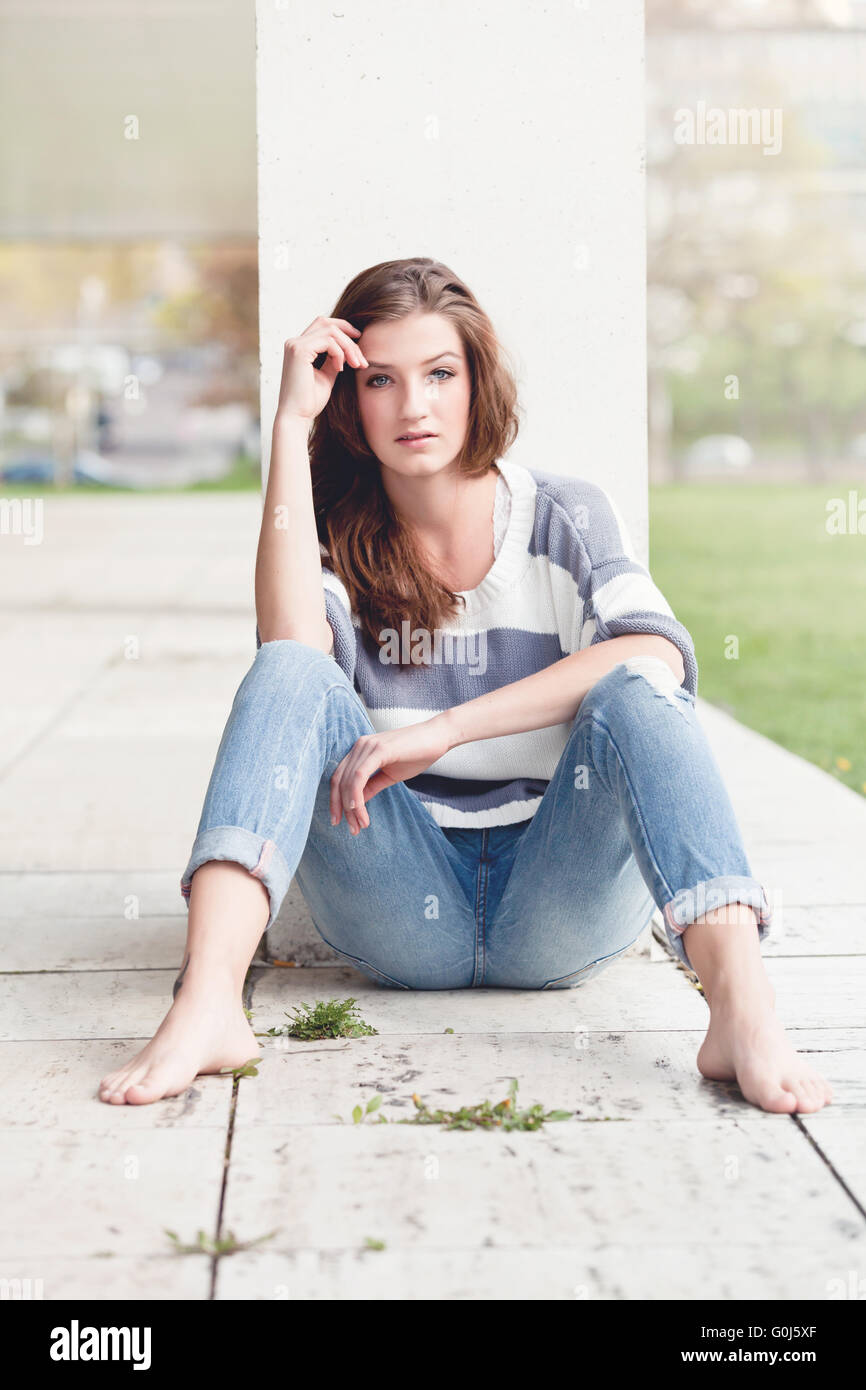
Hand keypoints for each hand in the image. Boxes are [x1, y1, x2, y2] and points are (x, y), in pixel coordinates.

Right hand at [275, 314, 368, 423]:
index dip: (343, 328)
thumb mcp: (326, 376)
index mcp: (299, 347)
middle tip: (362, 359)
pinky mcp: (299, 350)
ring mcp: (295, 345)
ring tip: (356, 365)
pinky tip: (341, 369)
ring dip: (348, 347)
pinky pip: (328, 341)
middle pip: (327, 323)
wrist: (297, 417)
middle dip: (349, 338)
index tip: (359, 340)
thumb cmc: (309, 402)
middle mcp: (294, 342)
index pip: (322, 325)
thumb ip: (334, 360)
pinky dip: (339, 353)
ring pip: (330, 331)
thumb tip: (348, 349)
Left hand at [329, 720, 451, 834]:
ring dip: (351, 807)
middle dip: (342, 808)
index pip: (339, 778)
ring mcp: (368, 746)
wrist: (438, 737)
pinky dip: (356, 795)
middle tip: (351, 829)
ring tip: (359, 825)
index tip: (340, 821)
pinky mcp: (379, 750)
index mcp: (361, 750)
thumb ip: (371, 787)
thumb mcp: (390, 775)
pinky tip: (358, 810)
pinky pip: (359, 776)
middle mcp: (360, 746)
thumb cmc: (417, 754)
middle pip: (339, 781)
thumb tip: (356, 803)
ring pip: (348, 781)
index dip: (336, 801)